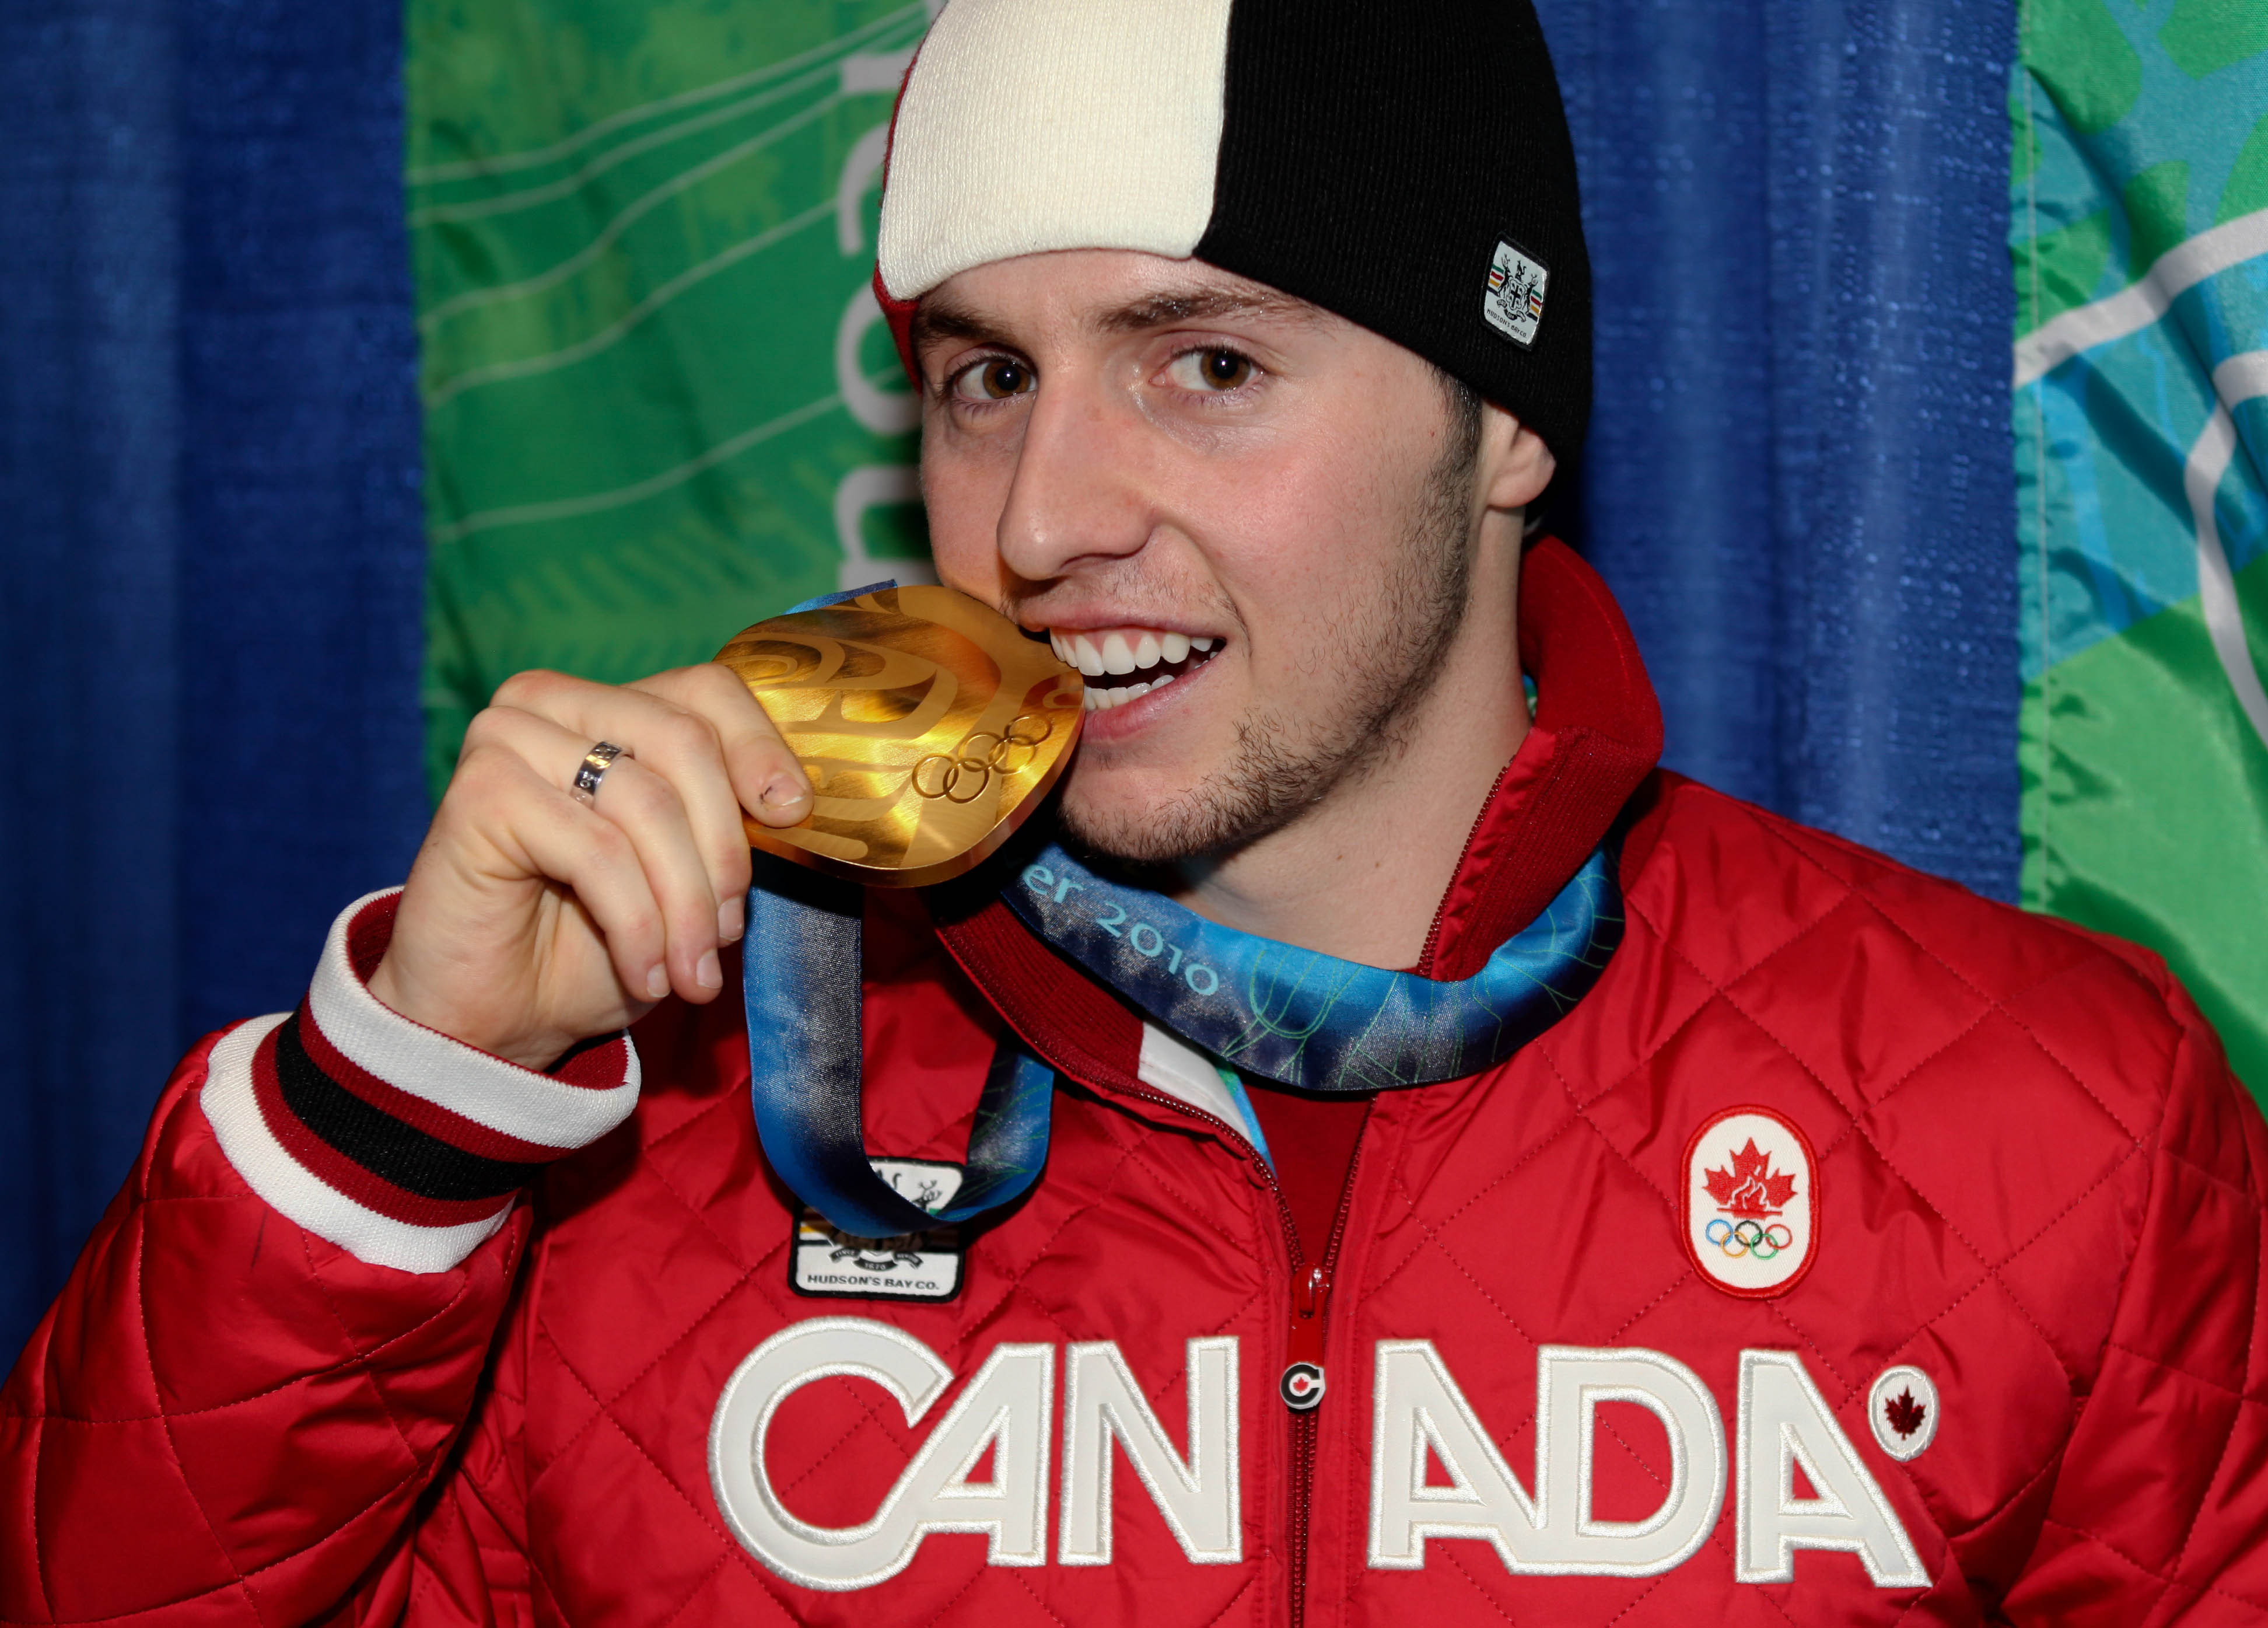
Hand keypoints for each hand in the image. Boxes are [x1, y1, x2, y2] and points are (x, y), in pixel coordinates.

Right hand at [366, 664, 811, 1069]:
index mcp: (611, 707)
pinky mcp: (480, 789)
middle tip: (726, 934)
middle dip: (724, 853)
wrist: (496, 1018)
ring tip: (691, 972)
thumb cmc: (593, 945)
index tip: (792, 818)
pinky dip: (638, 924)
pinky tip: (646, 974)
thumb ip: (726, 822)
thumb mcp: (685, 875)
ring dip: (686, 905)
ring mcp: (509, 737)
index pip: (707, 689)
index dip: (761, 749)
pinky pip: (597, 851)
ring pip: (648, 803)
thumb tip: (792, 801)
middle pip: (686, 741)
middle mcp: (553, 702)